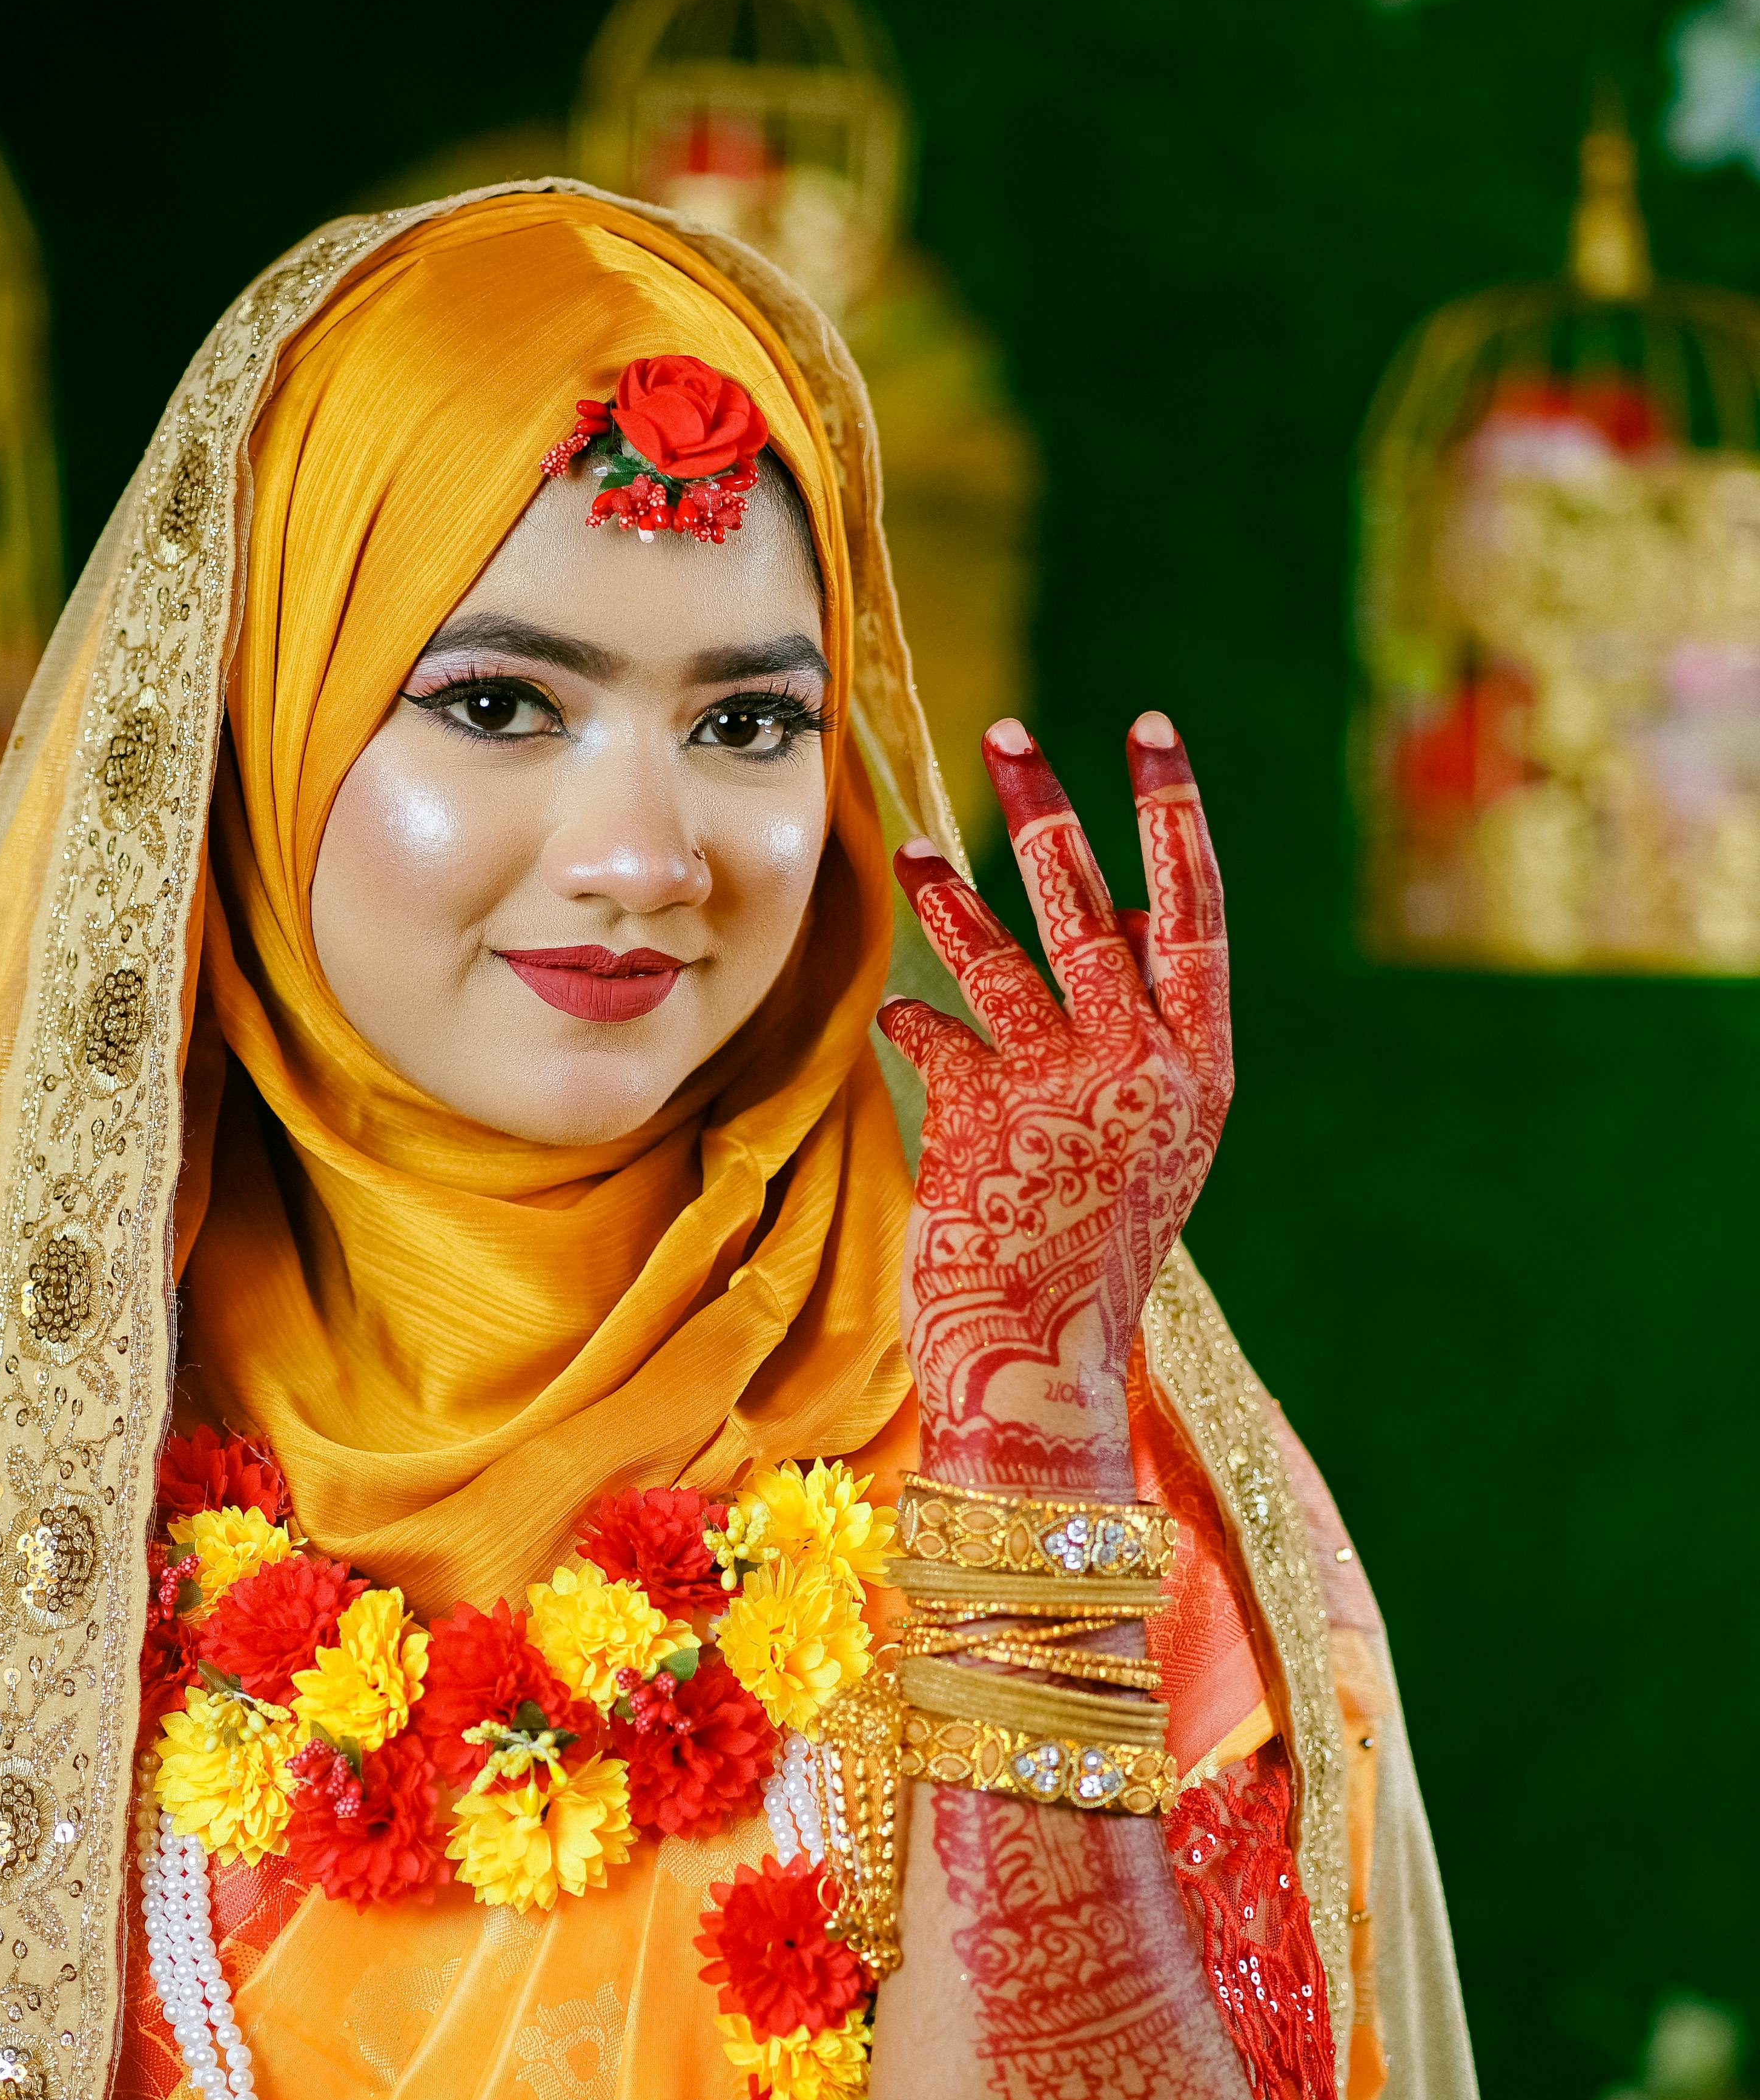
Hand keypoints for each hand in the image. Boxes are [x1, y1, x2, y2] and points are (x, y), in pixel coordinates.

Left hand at [878, 715, 1230, 1493]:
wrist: (1045, 1368)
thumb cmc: (1099, 1244)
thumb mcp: (1156, 1136)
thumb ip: (1149, 1029)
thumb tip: (1124, 913)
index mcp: (1201, 1068)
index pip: (1194, 910)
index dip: (1172, 812)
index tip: (1149, 731)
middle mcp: (1142, 1070)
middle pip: (1092, 905)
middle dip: (1048, 809)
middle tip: (1007, 731)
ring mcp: (1061, 1093)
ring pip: (999, 956)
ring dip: (949, 894)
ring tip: (909, 848)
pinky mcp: (980, 1122)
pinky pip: (935, 1035)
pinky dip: (912, 1019)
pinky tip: (898, 1018)